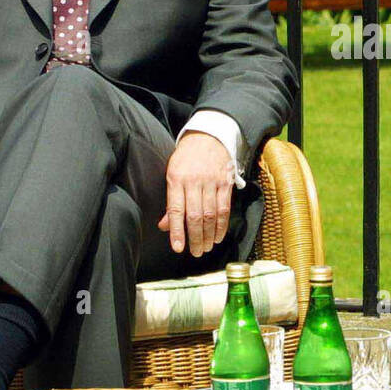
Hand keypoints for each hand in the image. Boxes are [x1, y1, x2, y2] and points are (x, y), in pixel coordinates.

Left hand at [158, 131, 235, 256]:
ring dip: (209, 235)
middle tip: (195, 253)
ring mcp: (212, 182)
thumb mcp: (172, 174)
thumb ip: (171, 201)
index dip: (177, 231)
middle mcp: (194, 181)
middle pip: (195, 215)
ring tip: (206, 248)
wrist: (208, 136)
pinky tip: (218, 236)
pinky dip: (222, 225)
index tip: (178, 248)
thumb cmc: (186, 158)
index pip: (177, 210)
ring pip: (211, 214)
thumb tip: (165, 226)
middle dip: (195, 238)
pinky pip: (224, 208)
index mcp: (176, 179)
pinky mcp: (226, 183)